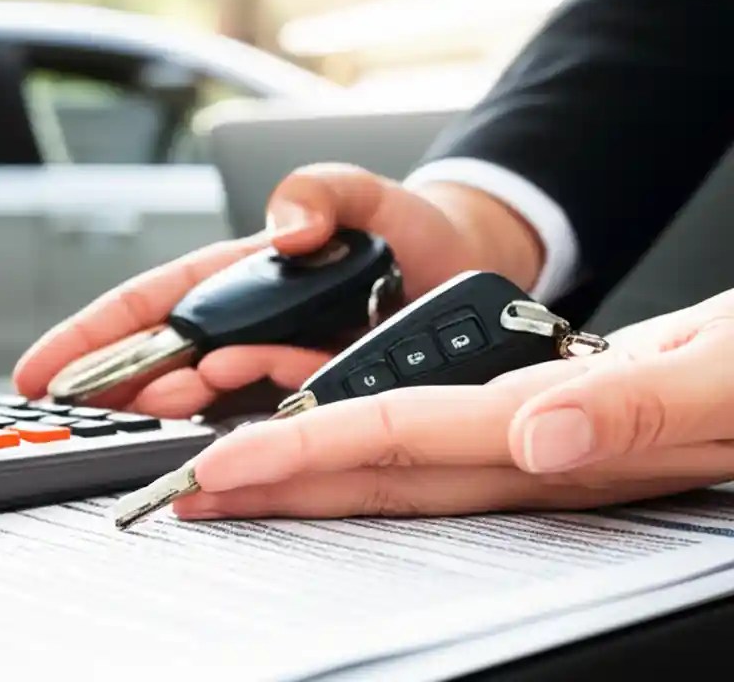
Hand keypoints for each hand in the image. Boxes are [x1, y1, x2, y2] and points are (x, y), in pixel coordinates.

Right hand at [13, 163, 544, 417]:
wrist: (470, 276)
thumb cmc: (414, 232)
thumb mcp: (371, 196)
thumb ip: (325, 192)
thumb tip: (286, 222)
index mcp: (240, 271)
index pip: (149, 301)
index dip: (89, 335)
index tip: (40, 369)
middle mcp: (246, 321)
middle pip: (159, 358)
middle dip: (116, 385)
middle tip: (87, 410)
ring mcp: (273, 363)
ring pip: (201, 397)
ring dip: (171, 413)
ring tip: (153, 424)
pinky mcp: (307, 398)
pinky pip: (258, 423)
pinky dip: (229, 438)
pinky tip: (214, 452)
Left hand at [172, 290, 733, 520]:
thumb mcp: (727, 375)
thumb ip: (634, 407)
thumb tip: (538, 433)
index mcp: (558, 437)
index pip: (406, 445)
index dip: (308, 454)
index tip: (226, 464)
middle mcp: (530, 456)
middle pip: (375, 477)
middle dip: (276, 487)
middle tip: (188, 491)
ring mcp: (530, 452)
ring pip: (396, 470)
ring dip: (306, 475)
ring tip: (229, 481)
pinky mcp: (537, 432)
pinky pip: (433, 444)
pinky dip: (363, 444)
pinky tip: (329, 447)